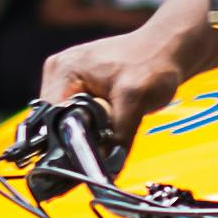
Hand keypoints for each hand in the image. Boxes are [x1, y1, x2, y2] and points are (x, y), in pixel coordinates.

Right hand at [40, 27, 186, 158]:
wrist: (168, 48)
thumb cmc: (154, 62)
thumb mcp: (135, 100)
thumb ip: (118, 136)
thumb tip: (107, 170)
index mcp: (62, 71)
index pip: (50, 119)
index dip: (65, 141)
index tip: (86, 157)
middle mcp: (58, 73)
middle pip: (56, 123)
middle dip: (80, 136)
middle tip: (107, 135)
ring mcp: (68, 79)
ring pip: (68, 122)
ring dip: (89, 130)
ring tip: (114, 119)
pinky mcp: (79, 86)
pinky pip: (79, 115)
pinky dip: (95, 123)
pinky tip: (113, 117)